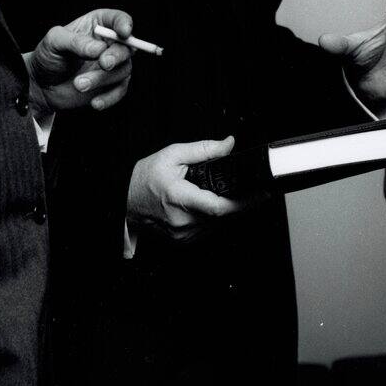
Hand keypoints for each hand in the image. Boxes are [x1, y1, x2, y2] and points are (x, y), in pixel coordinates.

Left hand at [26, 9, 133, 113]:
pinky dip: (109, 97)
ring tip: (78, 84)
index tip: (123, 33)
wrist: (42, 85)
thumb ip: (75, 42)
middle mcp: (110, 43)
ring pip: (123, 70)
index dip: (124, 24)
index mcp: (98, 24)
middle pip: (127, 46)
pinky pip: (120, 91)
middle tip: (104, 63)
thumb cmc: (48, 56)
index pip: (118, 19)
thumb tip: (99, 49)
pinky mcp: (111, 85)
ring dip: (102, 79)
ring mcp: (113, 65)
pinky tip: (94, 102)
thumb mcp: (54, 41)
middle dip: (117, 56)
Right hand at [126, 137, 256, 243]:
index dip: (245, 202)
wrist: (124, 200)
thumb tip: (229, 144)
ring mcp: (182, 234)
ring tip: (217, 192)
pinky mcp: (182, 241)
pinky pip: (207, 229)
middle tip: (246, 188)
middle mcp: (182, 221)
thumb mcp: (172, 154)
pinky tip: (206, 204)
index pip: (220, 207)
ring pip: (217, 223)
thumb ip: (204, 149)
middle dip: (236, 201)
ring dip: (224, 209)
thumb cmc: (145, 177)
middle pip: (223, 215)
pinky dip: (212, 217)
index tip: (261, 194)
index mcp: (179, 198)